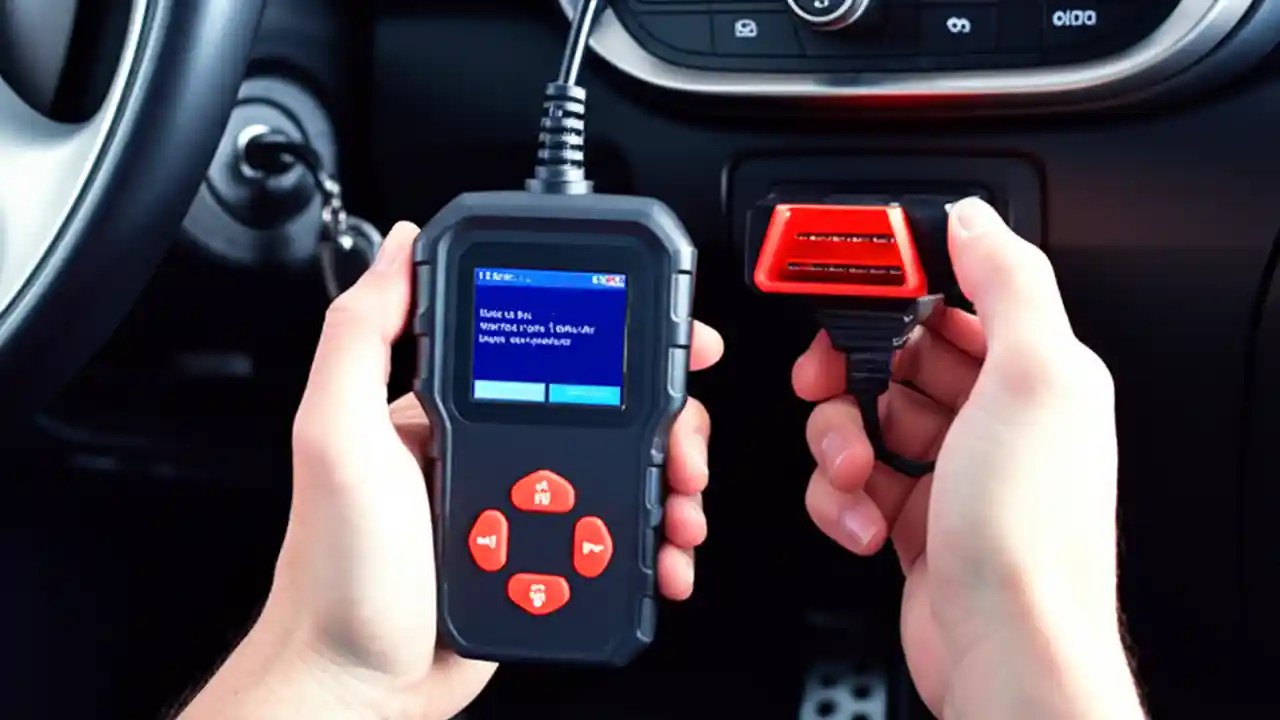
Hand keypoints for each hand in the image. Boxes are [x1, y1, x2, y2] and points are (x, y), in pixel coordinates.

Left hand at [180, 222, 723, 719]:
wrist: (356, 687)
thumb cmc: (336, 574)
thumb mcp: (334, 435)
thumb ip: (363, 335)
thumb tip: (400, 246)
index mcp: (451, 408)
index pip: (552, 348)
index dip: (620, 339)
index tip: (674, 344)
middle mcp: (494, 448)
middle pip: (609, 410)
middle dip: (667, 424)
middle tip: (682, 450)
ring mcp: (524, 504)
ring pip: (625, 473)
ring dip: (670, 484)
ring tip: (679, 510)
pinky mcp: (544, 558)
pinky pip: (615, 535)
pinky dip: (651, 541)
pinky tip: (660, 552)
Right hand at [793, 198, 1142, 718]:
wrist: (1003, 650)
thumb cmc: (1028, 534)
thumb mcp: (1033, 378)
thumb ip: (1007, 283)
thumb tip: (973, 218)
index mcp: (1036, 370)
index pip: (959, 295)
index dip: (900, 285)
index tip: (852, 284)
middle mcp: (996, 417)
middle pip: (896, 355)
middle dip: (852, 371)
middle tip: (829, 379)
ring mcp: (952, 470)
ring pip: (863, 417)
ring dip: (840, 442)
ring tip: (856, 472)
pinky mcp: (912, 517)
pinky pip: (852, 480)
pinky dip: (842, 498)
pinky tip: (866, 520)